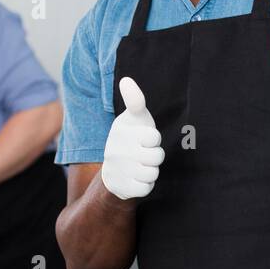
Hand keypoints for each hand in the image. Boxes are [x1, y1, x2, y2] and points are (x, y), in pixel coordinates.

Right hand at [101, 77, 164, 199]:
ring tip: (141, 166)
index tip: (144, 138)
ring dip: (151, 170)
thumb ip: (135, 100)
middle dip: (154, 156)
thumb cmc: (131, 138)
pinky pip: (146, 188)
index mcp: (121, 131)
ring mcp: (118, 170)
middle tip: (143, 154)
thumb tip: (126, 80)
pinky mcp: (121, 187)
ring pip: (152, 173)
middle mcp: (116, 150)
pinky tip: (137, 178)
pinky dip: (146, 184)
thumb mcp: (134, 118)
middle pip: (156, 156)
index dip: (153, 139)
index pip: (154, 137)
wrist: (113, 168)